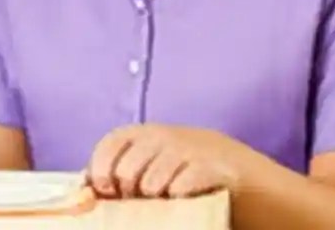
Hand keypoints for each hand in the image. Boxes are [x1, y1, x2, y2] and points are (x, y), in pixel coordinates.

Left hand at [86, 124, 242, 198]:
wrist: (253, 181)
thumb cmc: (195, 177)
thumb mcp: (156, 168)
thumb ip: (122, 173)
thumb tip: (81, 190)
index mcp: (149, 134)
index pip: (111, 144)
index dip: (100, 169)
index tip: (106, 192)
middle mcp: (168, 137)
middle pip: (127, 169)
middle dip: (128, 192)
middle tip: (143, 200)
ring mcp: (193, 150)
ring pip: (152, 182)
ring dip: (156, 199)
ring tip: (168, 200)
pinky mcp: (216, 168)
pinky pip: (182, 187)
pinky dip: (179, 197)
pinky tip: (186, 199)